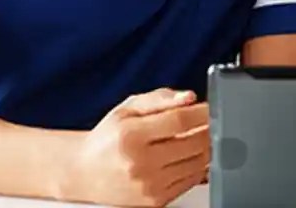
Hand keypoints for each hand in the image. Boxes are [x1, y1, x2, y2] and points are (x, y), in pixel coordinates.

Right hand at [60, 89, 210, 206]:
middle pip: (195, 143)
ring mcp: (149, 186)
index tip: (209, 108)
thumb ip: (160, 99)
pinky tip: (188, 156)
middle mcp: (140, 163)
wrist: (85, 173)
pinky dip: (197, 166)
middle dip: (207, 129)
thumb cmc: (108, 139)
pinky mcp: (156, 201)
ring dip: (206, 148)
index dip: (202, 112)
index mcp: (131, 136)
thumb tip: (188, 97)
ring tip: (197, 137)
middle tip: (206, 122)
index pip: (180, 121)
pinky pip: (191, 181)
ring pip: (198, 163)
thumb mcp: (127, 109)